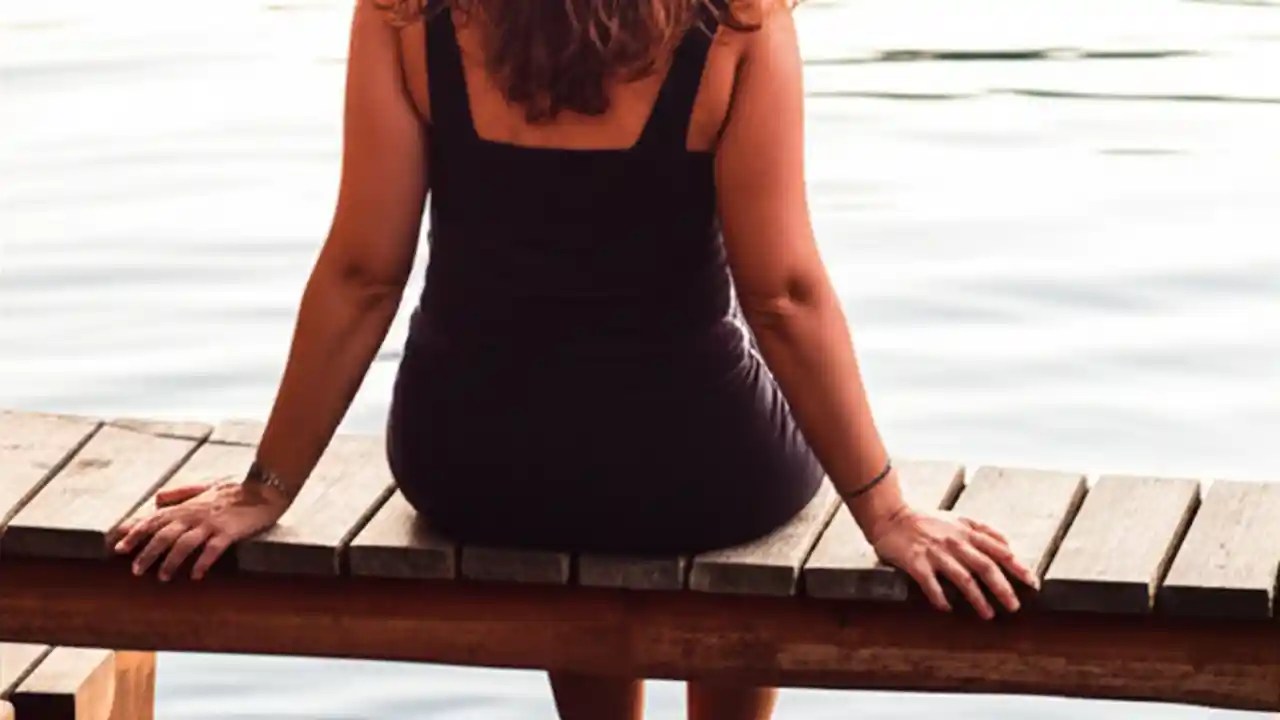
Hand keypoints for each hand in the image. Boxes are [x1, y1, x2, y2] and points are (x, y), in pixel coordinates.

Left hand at [113, 480, 289, 580]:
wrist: (265, 488)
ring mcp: (212, 524)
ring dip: (170, 562)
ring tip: (163, 577)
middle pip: (164, 536)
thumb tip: (156, 499)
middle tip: (136, 570)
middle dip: (147, 553)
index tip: (119, 548)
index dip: (135, 534)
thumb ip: (180, 493)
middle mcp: (195, 514)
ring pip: (183, 545)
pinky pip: (212, 550)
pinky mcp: (229, 532)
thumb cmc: (235, 489)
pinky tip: (196, 575)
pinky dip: (202, 563)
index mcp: (187, 505)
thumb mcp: (204, 486)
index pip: (154, 520)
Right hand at [867, 506, 1038, 619]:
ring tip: (988, 614)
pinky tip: (947, 608)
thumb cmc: (925, 520)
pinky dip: (940, 598)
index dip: (1018, 567)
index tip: (1033, 584)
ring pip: (963, 578)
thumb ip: (983, 530)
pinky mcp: (916, 562)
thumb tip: (1008, 544)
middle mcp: (955, 542)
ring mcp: (935, 553)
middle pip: (985, 567)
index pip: (999, 551)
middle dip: (1003, 588)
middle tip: (1014, 607)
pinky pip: (931, 584)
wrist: (890, 516)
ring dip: (978, 599)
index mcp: (967, 532)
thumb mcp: (958, 518)